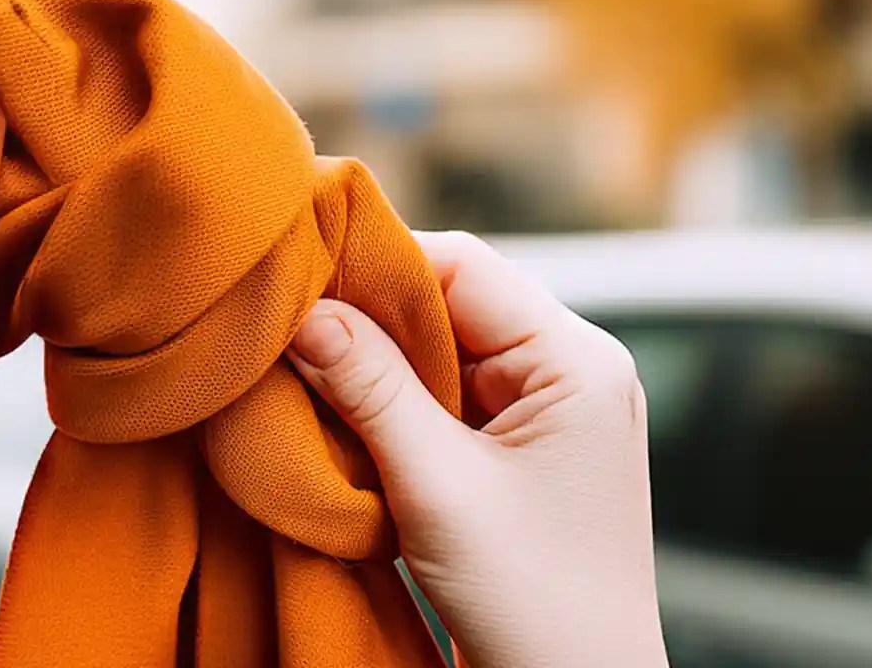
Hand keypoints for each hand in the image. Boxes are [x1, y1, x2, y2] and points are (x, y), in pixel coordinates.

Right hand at [287, 231, 667, 666]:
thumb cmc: (534, 607)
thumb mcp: (438, 487)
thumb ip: (370, 389)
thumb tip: (304, 312)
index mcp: (578, 361)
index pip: (464, 268)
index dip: (379, 264)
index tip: (302, 281)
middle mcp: (573, 371)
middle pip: (452, 305)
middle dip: (372, 319)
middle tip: (293, 332)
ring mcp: (549, 412)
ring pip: (444, 353)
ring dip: (379, 366)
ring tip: (311, 376)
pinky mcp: (522, 451)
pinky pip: (449, 400)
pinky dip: (396, 404)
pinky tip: (348, 419)